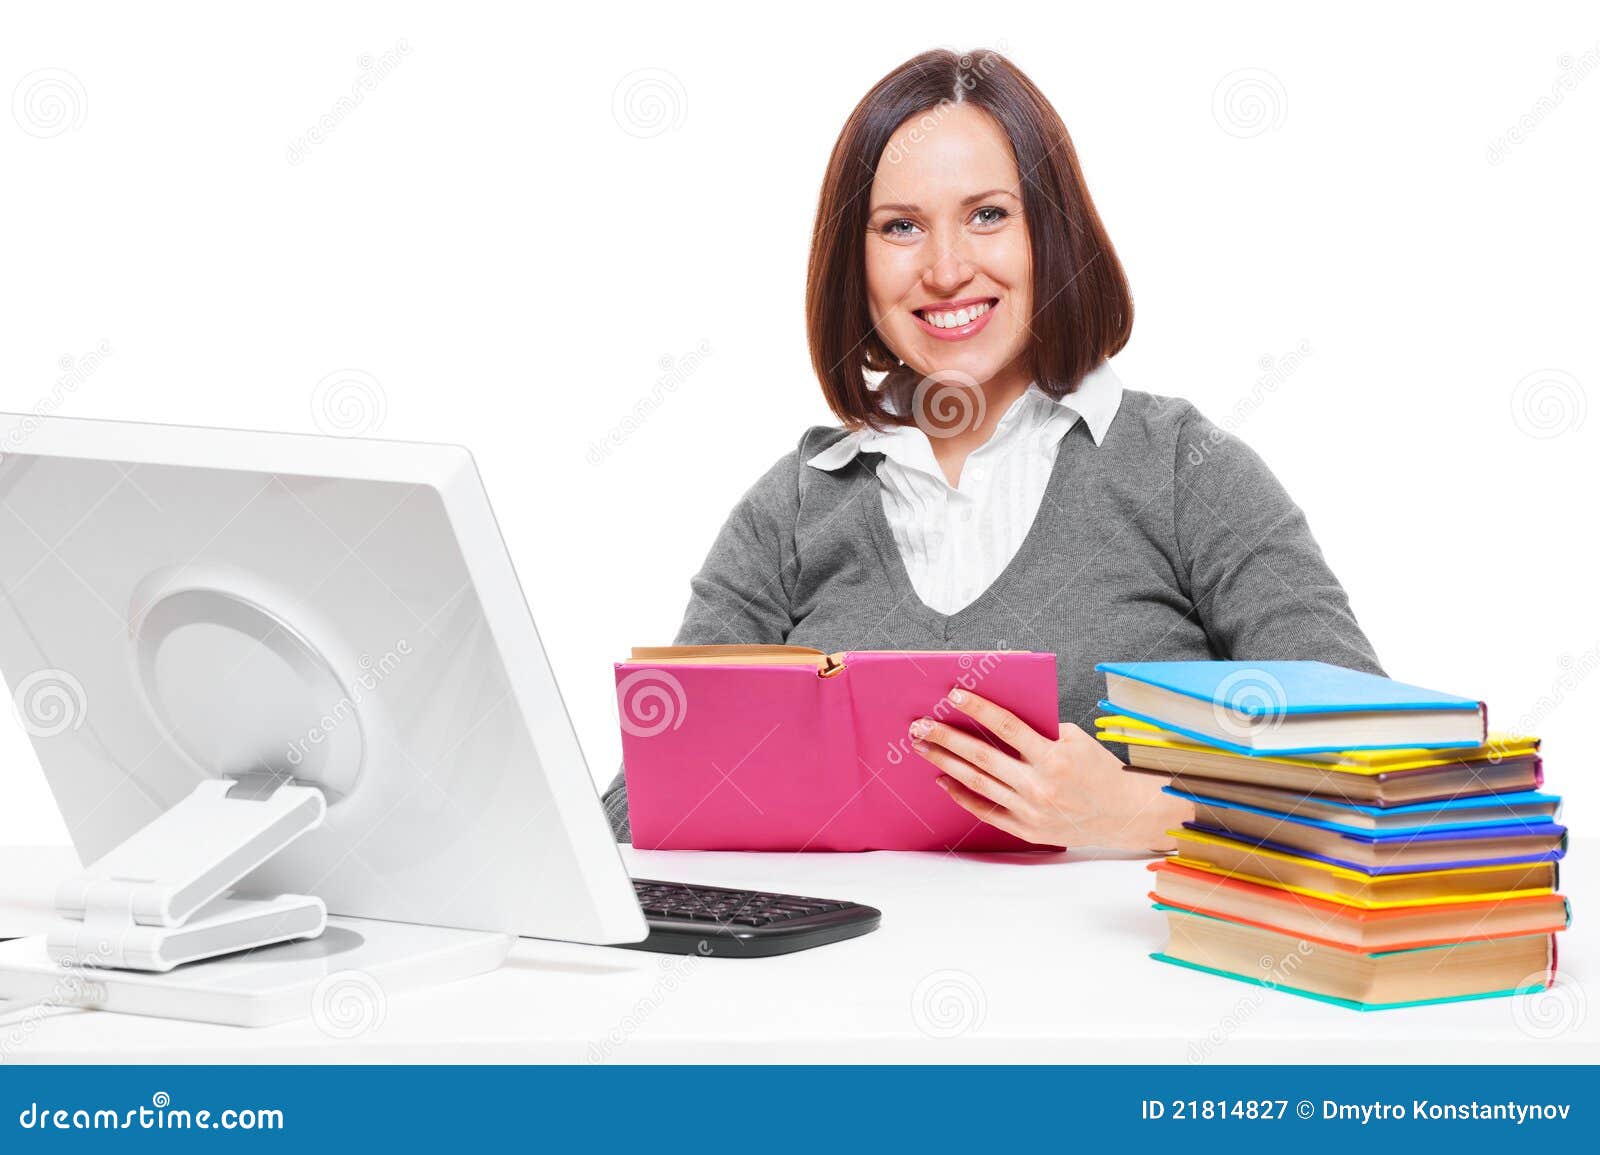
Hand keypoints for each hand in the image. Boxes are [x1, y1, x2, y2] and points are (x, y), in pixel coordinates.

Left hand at [908, 687, 1191, 851]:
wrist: (1124, 813)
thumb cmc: (1099, 769)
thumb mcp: (1075, 740)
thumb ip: (1038, 730)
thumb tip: (995, 719)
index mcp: (1054, 757)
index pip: (1006, 726)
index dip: (978, 708)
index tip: (953, 694)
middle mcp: (1039, 785)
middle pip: (981, 756)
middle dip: (946, 738)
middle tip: (920, 725)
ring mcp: (1030, 809)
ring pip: (977, 782)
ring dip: (945, 763)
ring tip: (923, 747)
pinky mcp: (1026, 828)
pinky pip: (986, 810)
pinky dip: (962, 794)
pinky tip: (943, 780)